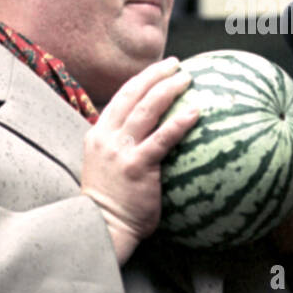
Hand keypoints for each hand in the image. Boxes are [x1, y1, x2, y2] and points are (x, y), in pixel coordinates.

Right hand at [80, 57, 198, 264]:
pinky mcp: (137, 166)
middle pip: (132, 95)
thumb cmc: (110, 202)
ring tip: (186, 79)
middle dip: (155, 75)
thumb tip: (145, 134)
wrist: (102, 227)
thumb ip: (118, 146)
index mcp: (97, 134)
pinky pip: (162, 138)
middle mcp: (106, 137)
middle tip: (176, 65)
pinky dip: (179, 122)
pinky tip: (195, 112)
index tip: (159, 69)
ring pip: (146, 110)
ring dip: (167, 90)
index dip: (141, 80)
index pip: (120, 97)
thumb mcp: (104, 166)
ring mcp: (120, 151)